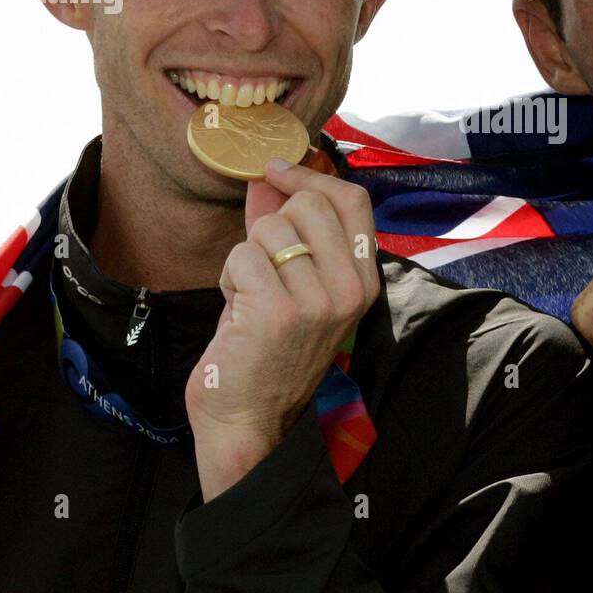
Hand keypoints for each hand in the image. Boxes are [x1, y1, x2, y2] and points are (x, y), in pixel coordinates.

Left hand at [187, 159, 379, 500]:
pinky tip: (237, 311)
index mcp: (363, 281)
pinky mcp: (279, 313)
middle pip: (308, 206)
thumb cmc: (266, 351)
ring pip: (269, 231)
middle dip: (270, 224)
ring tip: (250, 296)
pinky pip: (242, 257)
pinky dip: (229, 278)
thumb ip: (285, 229)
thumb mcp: (291, 284)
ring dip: (246, 257)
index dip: (311, 177)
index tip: (276, 172)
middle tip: (263, 265)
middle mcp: (350, 290)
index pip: (353, 201)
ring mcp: (318, 303)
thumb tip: (270, 176)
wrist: (248, 420)